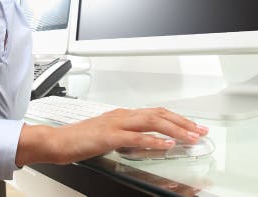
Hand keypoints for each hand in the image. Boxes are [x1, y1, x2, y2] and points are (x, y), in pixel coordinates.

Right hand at [15, 107, 207, 165]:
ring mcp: (116, 124)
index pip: (156, 113)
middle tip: (200, 131)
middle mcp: (122, 115)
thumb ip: (128, 137)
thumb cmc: (80, 140)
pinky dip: (154, 140)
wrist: (57, 141)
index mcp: (123, 115)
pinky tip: (166, 144)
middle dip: (183, 122)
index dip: (177, 119)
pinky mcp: (109, 136)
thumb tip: (148, 143)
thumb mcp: (110, 136)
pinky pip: (136, 137)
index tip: (193, 127)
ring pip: (152, 121)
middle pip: (159, 114)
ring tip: (190, 137)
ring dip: (174, 129)